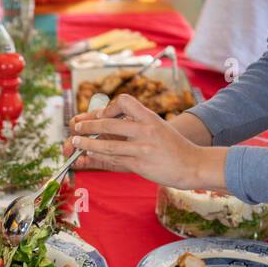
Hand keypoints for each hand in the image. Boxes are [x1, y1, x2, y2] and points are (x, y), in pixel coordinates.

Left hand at [66, 93, 221, 187]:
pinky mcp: (139, 164)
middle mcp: (146, 130)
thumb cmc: (173, 147)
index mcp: (150, 117)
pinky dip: (99, 156)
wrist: (192, 165)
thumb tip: (112, 121)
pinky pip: (114, 159)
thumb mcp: (159, 127)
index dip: (110, 107)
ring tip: (75, 141)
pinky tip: (89, 154)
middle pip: (110, 124)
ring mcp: (142, 148)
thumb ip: (139, 123)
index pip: (125, 102)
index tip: (101, 115)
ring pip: (108, 144)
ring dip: (88, 143)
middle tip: (77, 126)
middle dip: (89, 125)